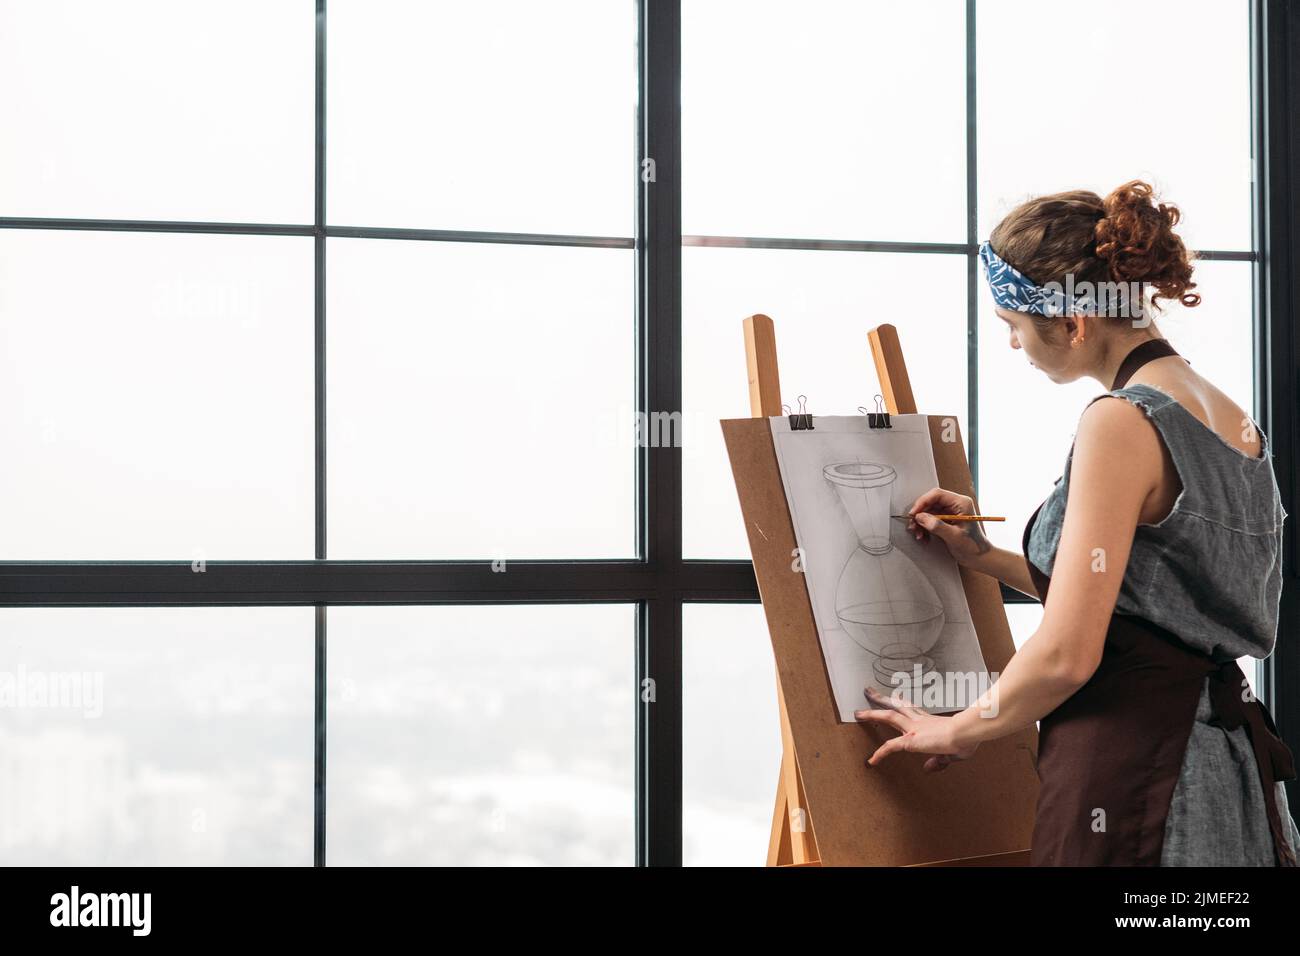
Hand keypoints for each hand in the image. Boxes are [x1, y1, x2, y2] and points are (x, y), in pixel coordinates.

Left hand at [854, 686, 979, 770]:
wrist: (967, 732)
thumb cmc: (968, 739)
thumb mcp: (955, 753)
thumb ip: (939, 761)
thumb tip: (927, 768)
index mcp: (930, 721)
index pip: (913, 709)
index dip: (903, 703)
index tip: (896, 696)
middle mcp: (920, 721)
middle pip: (896, 706)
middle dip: (882, 699)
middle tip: (869, 692)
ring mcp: (914, 728)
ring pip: (888, 716)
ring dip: (872, 714)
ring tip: (858, 714)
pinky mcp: (911, 740)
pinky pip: (890, 746)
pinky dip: (880, 754)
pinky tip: (872, 761)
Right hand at [904, 486, 992, 567]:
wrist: (979, 557)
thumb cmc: (973, 547)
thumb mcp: (954, 537)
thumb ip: (937, 526)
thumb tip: (921, 517)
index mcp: (961, 503)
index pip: (937, 495)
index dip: (923, 502)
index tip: (914, 513)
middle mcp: (955, 505)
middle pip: (931, 503)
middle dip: (920, 515)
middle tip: (913, 526)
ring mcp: (950, 512)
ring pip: (929, 512)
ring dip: (921, 523)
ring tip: (918, 534)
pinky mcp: (946, 520)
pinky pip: (930, 520)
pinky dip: (925, 528)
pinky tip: (924, 537)